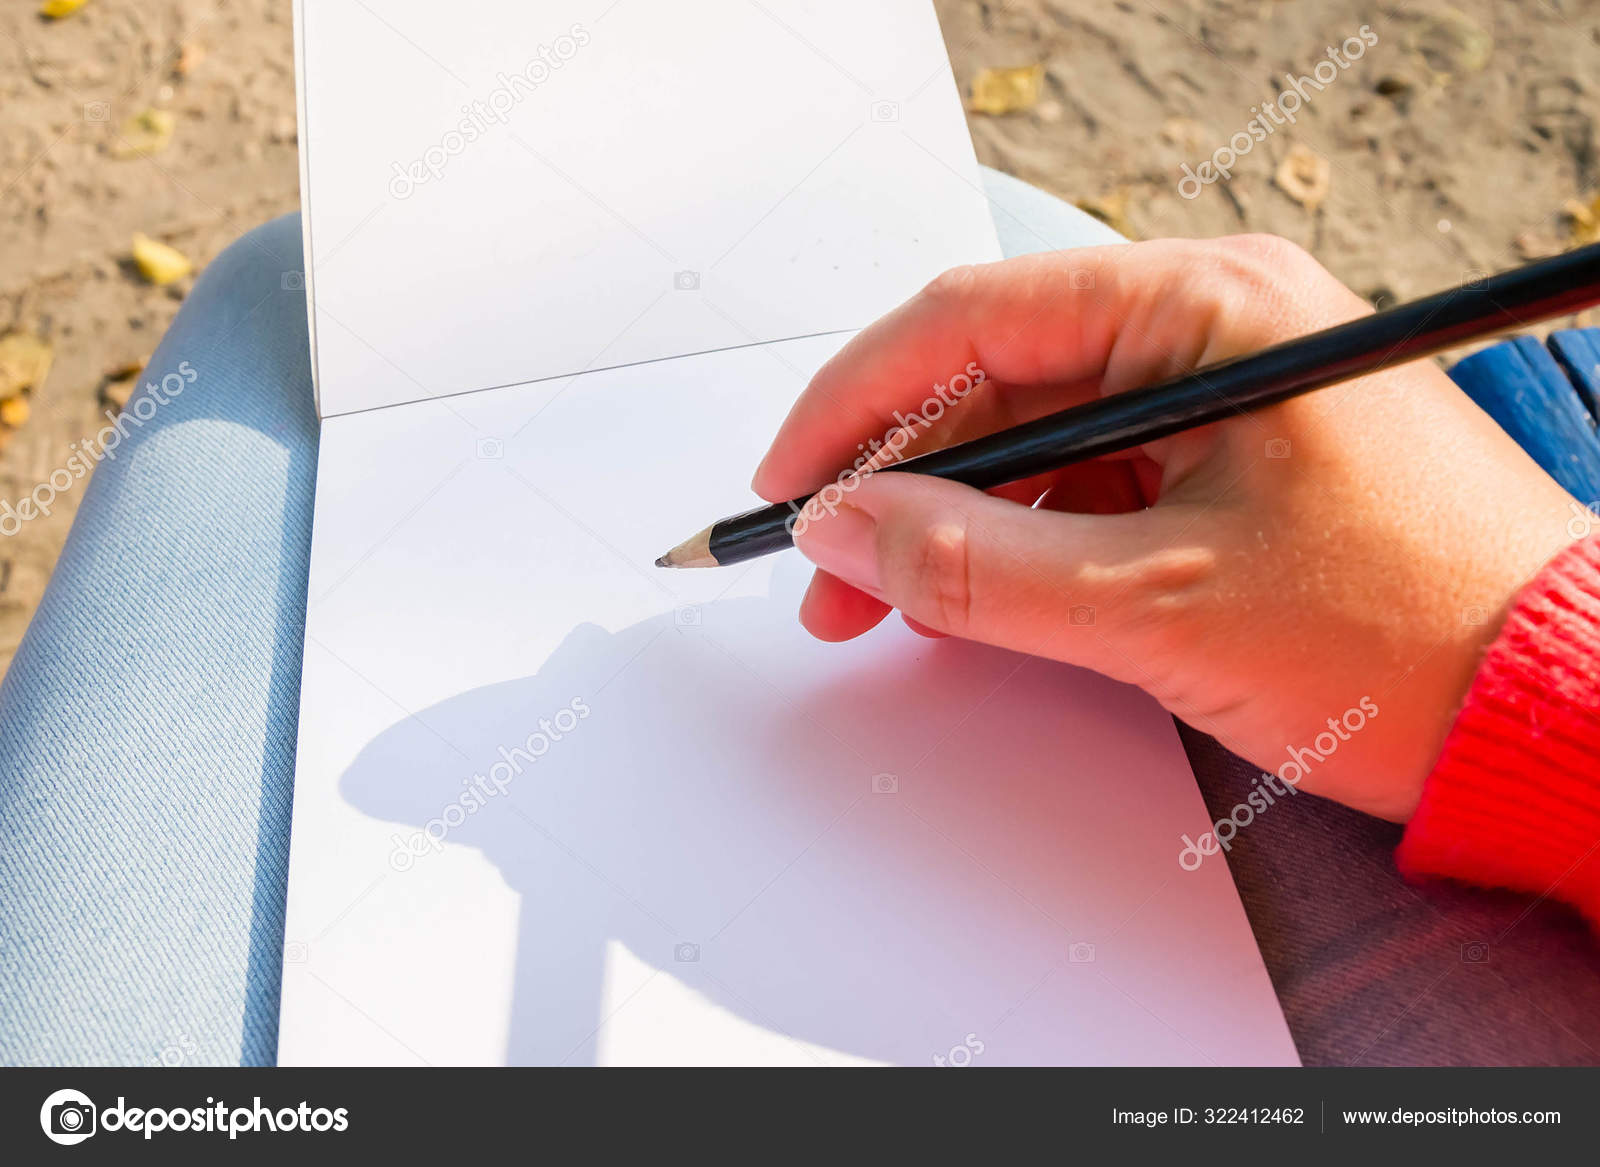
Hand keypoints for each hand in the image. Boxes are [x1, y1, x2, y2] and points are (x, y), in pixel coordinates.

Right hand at [752, 236, 1579, 820]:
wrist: (1553, 716)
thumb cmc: (1405, 636)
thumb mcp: (1155, 605)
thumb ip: (975, 563)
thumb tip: (844, 528)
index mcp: (1209, 306)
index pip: (975, 319)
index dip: (858, 403)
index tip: (789, 483)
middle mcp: (1213, 329)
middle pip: (998, 381)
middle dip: (898, 479)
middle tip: (825, 569)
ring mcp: (1222, 398)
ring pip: (1037, 440)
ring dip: (954, 518)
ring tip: (886, 602)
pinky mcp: (1230, 466)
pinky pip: (1091, 485)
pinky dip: (1022, 541)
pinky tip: (974, 596)